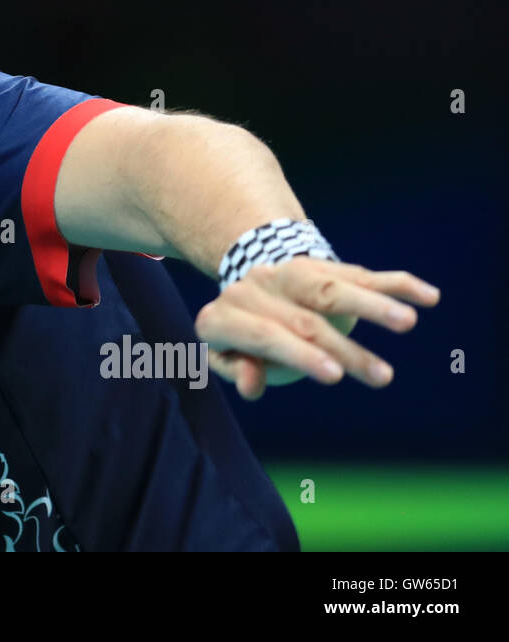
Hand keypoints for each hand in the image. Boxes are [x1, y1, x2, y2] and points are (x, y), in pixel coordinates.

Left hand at [195, 257, 439, 400]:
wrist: (247, 287)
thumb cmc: (242, 340)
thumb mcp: (227, 358)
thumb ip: (238, 369)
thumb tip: (251, 385)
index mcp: (223, 316)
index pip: (264, 335)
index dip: (299, 354)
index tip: (335, 376)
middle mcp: (252, 287)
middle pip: (304, 318)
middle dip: (345, 349)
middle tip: (382, 376)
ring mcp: (286, 271)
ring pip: (333, 287)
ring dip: (372, 306)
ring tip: (408, 323)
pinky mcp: (319, 264)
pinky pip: (359, 273)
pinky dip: (394, 284)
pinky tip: (427, 296)